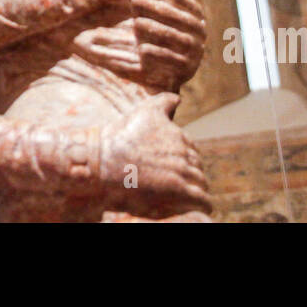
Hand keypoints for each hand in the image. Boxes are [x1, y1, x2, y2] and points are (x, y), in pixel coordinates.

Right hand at [101, 93, 211, 217]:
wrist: (102, 160)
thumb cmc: (119, 137)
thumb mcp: (143, 112)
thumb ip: (164, 102)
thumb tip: (179, 98)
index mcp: (177, 134)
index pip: (191, 150)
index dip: (184, 159)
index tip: (175, 167)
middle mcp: (183, 150)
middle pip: (197, 167)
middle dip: (191, 174)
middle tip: (181, 184)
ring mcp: (182, 170)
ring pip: (200, 182)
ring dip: (197, 189)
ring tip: (192, 197)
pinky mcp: (179, 189)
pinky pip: (201, 199)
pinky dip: (204, 204)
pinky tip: (203, 208)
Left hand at [131, 0, 205, 89]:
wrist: (164, 72)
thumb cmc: (158, 34)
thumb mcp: (160, 14)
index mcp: (196, 17)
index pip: (185, 1)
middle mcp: (200, 34)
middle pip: (183, 19)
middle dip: (158, 8)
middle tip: (135, 0)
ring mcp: (196, 53)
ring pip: (180, 39)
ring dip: (157, 30)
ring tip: (136, 23)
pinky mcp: (187, 71)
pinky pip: (174, 62)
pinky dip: (158, 54)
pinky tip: (141, 49)